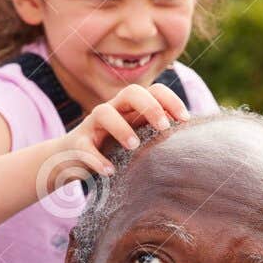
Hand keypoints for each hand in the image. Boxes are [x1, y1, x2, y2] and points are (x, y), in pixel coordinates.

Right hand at [49, 82, 192, 183]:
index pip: (153, 90)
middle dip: (150, 107)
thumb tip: (193, 142)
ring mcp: (92, 125)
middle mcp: (112, 110)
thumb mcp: (137, 142)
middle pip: (131, 92)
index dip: (170, 100)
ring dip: (121, 128)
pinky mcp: (76, 143)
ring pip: (104, 113)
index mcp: (130, 108)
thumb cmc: (111, 152)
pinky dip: (97, 159)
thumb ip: (156, 137)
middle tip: (163, 127)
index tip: (184, 120)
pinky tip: (109, 172)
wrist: (69, 161)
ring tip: (134, 146)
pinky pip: (84, 147)